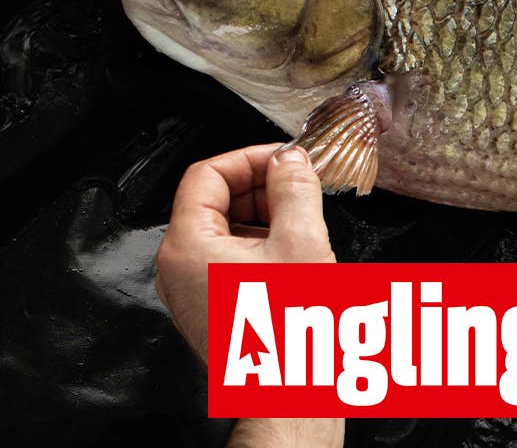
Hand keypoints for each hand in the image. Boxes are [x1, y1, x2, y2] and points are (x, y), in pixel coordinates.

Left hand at [154, 144, 341, 447]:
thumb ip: (295, 188)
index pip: (208, 174)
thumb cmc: (292, 333)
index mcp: (187, 246)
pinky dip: (261, 244)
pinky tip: (295, 253)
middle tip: (301, 186)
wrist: (293, 393)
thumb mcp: (303, 242)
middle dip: (262, 187)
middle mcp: (178, 268)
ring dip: (266, 215)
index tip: (286, 158)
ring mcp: (192, 290)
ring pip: (225, 229)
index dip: (250, 157)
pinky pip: (230, 258)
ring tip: (305, 223)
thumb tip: (291, 160)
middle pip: (214, 199)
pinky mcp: (211, 307)